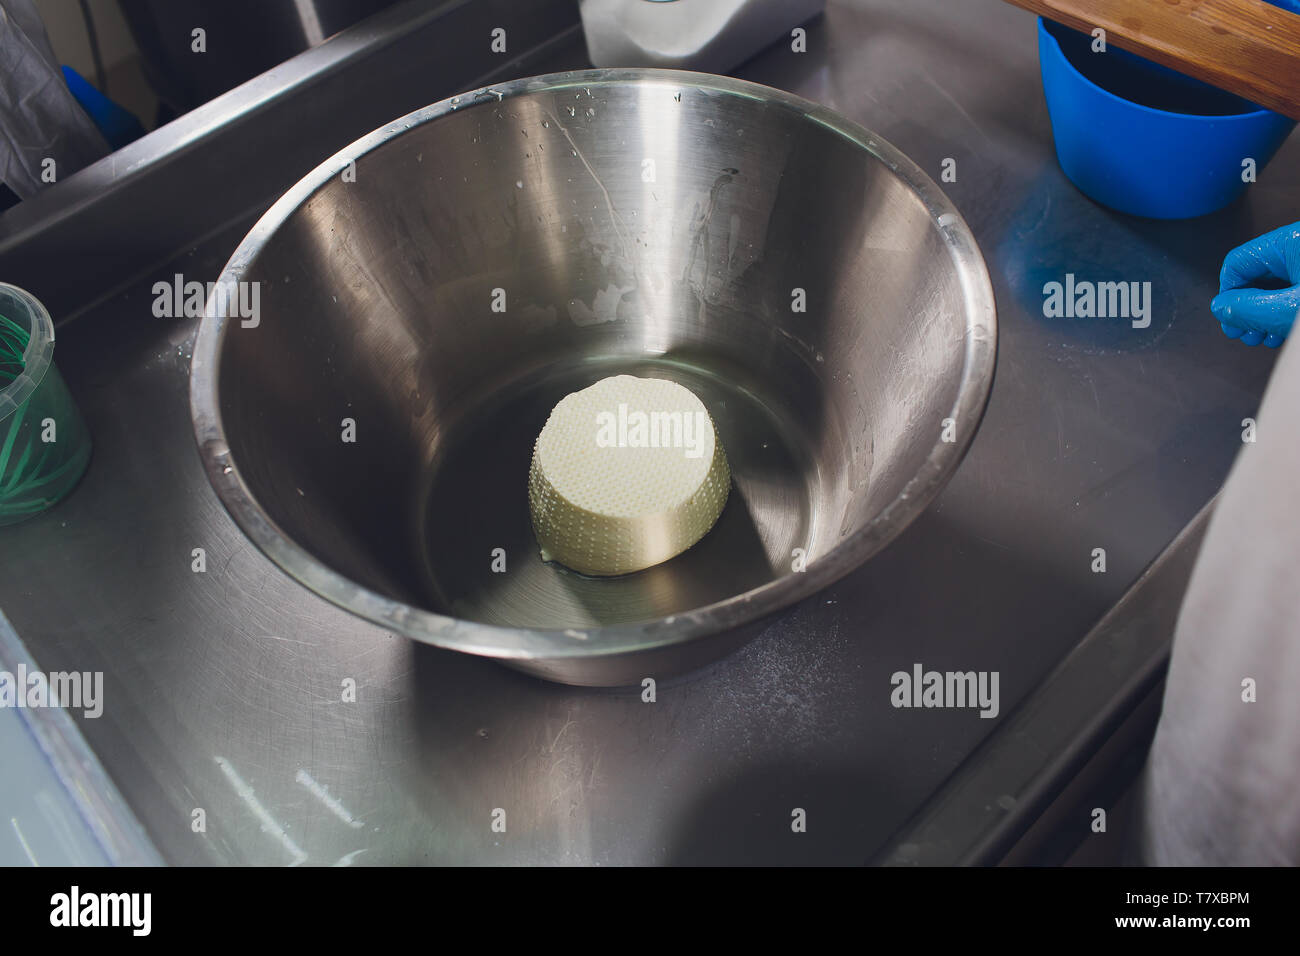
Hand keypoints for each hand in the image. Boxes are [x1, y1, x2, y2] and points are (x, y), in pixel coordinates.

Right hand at [1210, 222, 1299, 347]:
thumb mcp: (1289, 309)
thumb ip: (1250, 309)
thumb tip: (1222, 308)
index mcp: (1289, 241)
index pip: (1236, 263)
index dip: (1227, 295)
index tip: (1229, 316)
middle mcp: (1298, 245)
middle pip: (1255, 276)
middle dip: (1246, 309)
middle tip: (1244, 331)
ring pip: (1275, 285)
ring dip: (1263, 313)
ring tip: (1263, 335)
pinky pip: (1293, 288)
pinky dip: (1283, 309)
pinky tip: (1281, 328)